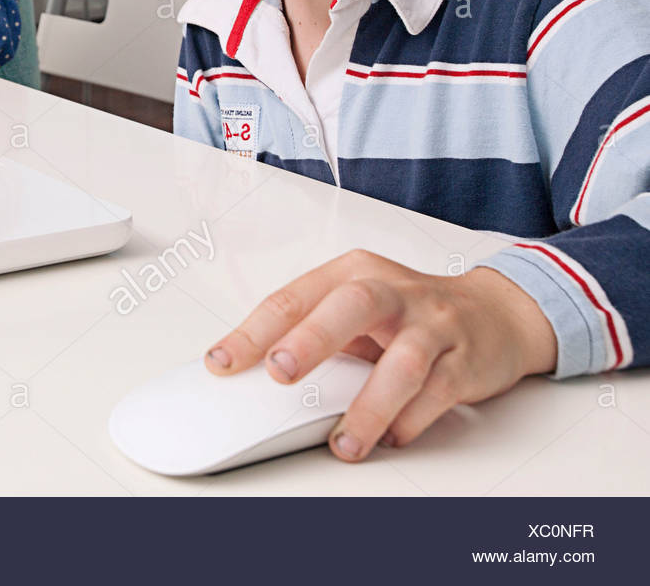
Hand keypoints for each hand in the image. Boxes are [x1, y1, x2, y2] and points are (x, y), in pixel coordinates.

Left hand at [204, 249, 558, 461]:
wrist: (496, 313)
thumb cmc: (411, 311)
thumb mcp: (359, 307)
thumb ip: (313, 329)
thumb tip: (252, 371)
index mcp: (353, 273)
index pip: (294, 297)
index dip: (254, 332)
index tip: (221, 362)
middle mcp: (392, 292)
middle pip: (351, 307)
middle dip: (311, 341)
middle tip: (279, 374)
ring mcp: (432, 325)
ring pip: (401, 363)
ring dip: (367, 408)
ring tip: (344, 443)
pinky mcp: (464, 361)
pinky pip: (435, 394)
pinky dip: (408, 422)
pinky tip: (388, 438)